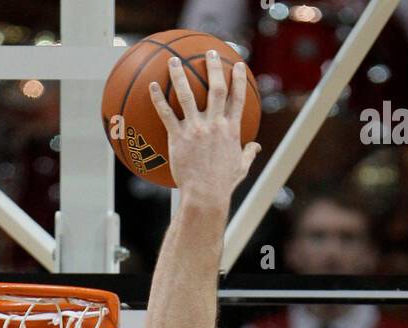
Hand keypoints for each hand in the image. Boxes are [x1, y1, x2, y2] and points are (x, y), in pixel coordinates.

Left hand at [149, 53, 259, 207]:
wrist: (206, 196)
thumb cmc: (223, 185)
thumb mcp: (241, 168)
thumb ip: (248, 153)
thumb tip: (256, 147)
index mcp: (230, 129)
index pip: (237, 98)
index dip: (238, 79)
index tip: (237, 65)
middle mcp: (214, 124)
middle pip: (215, 87)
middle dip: (214, 66)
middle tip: (209, 52)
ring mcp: (196, 129)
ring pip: (187, 94)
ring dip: (180, 74)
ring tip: (174, 60)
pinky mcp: (178, 137)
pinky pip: (166, 113)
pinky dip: (158, 98)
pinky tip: (152, 86)